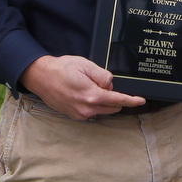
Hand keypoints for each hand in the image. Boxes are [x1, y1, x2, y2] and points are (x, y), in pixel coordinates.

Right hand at [19, 55, 145, 120]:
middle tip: (102, 82)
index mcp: (91, 96)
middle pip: (112, 106)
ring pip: (102, 109)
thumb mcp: (86, 65)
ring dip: (104, 100)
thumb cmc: (62, 68)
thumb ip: (103, 76)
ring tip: (89, 85)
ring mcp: (79, 114)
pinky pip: (92, 111)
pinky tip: (84, 92)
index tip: (141, 101)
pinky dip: (94, 103)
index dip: (131, 100)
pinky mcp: (74, 116)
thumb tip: (110, 85)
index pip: (118, 100)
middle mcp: (86, 109)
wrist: (41, 77)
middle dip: (115, 96)